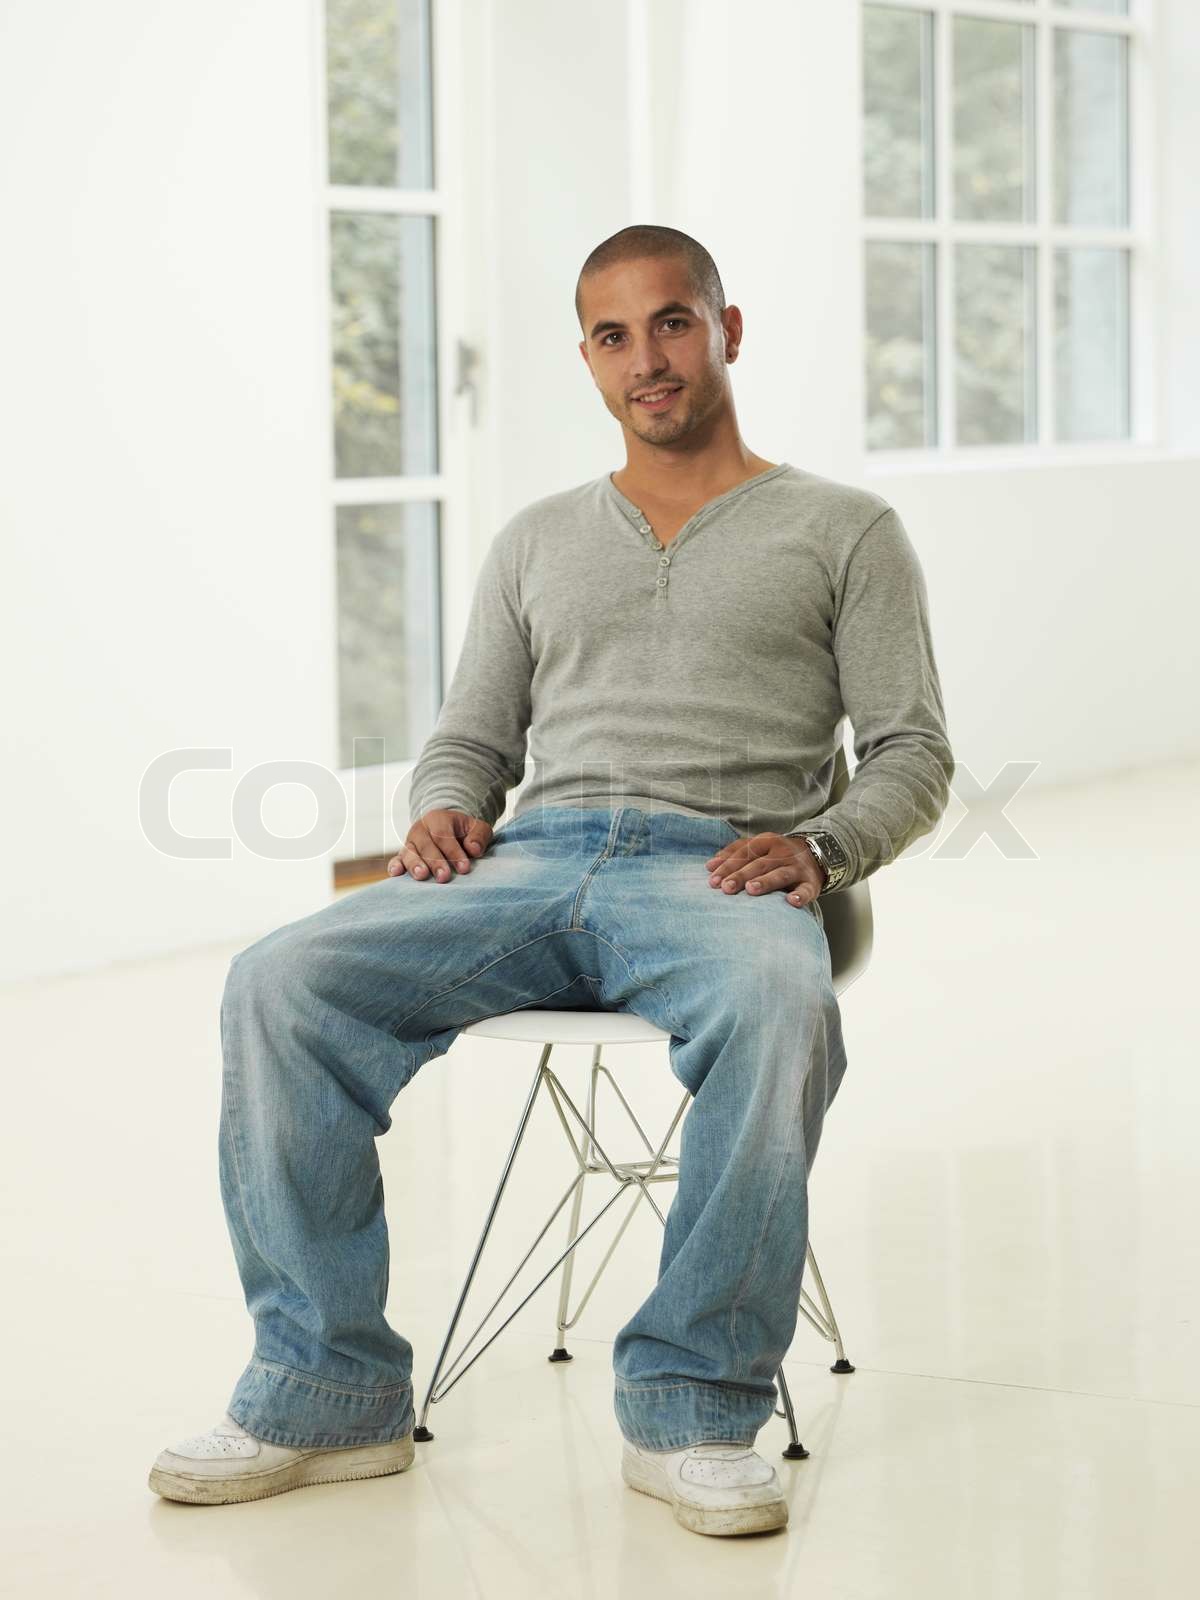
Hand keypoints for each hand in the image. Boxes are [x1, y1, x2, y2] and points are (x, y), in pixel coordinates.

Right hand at [387, 809, 493, 882]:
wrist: (447, 829)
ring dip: (415, 865)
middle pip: (425, 845)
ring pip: (409, 852)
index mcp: (438, 819)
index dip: (453, 852)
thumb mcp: (477, 828)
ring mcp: (410, 842)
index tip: (464, 868)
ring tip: (421, 876)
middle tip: (444, 877)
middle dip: (435, 862)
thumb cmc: (464, 832)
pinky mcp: (403, 854)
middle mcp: (421, 830)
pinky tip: (396, 873)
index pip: (444, 835)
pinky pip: (397, 859)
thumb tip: (474, 849)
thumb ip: (479, 836)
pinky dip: (395, 866)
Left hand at [703, 832, 826, 907]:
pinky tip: (792, 902)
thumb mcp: (758, 848)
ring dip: (765, 882)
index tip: (713, 880)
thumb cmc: (777, 855)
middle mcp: (782, 853)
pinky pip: (806, 890)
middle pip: (759, 864)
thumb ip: (734, 854)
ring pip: (780, 874)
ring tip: (751, 890)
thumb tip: (709, 866)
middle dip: (741, 875)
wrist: (817, 855)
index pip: (745, 852)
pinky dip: (800, 896)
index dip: (728, 865)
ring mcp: (797, 867)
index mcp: (767, 841)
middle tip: (726, 888)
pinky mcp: (810, 883)